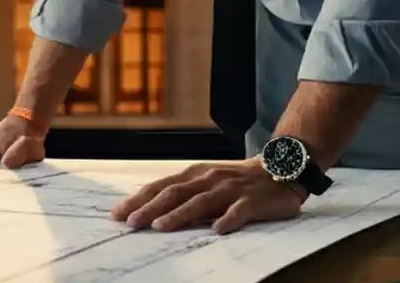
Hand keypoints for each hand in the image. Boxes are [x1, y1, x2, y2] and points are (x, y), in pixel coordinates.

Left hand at [109, 159, 304, 234]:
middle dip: (150, 208)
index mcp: (195, 175)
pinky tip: (217, 231)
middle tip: (131, 223)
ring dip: (179, 215)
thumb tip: (152, 212)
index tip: (117, 214)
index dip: (139, 200)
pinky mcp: (252, 200)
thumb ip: (185, 194)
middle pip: (175, 193)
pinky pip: (239, 211)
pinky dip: (228, 220)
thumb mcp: (208, 182)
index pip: (161, 187)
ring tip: (160, 226)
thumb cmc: (237, 181)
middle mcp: (209, 179)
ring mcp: (230, 189)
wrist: (281, 169)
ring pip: (200, 202)